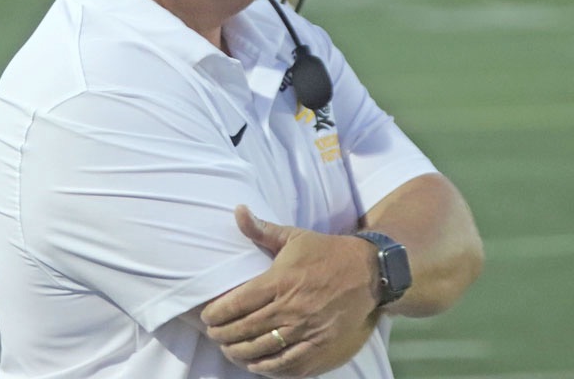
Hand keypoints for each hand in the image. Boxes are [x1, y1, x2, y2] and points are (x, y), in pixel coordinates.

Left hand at [200, 206, 379, 377]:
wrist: (368, 272)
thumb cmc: (326, 252)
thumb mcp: (293, 236)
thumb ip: (262, 229)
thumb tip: (237, 210)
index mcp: (280, 281)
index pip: (238, 303)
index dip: (217, 314)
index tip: (206, 317)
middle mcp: (291, 309)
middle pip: (246, 329)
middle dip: (223, 335)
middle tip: (213, 335)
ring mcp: (307, 331)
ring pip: (263, 350)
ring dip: (240, 353)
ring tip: (229, 350)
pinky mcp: (322, 347)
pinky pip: (289, 365)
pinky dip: (269, 369)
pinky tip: (257, 365)